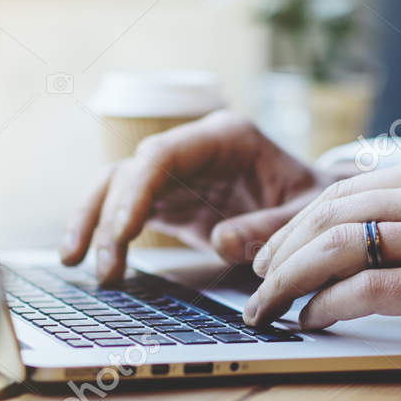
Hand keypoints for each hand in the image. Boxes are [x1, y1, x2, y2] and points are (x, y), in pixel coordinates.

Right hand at [61, 109, 350, 282]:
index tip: (124, 231)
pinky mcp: (174, 200)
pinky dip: (108, 233)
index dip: (137, 191)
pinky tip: (93, 260)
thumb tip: (220, 241)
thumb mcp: (309, 214)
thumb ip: (270, 227)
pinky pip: (129, 210)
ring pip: (118, 186)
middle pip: (132, 170)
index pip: (163, 153)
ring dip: (93, 220)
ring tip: (73, 260)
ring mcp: (180, 174)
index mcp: (227, 137)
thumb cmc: (320, 204)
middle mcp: (195, 148)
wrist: (327, 208)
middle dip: (110, 214)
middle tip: (104, 263)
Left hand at [245, 150, 400, 347]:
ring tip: (266, 306)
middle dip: (279, 251)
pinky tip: (310, 320)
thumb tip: (358, 233)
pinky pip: (365, 290)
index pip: (342, 190)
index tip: (269, 251)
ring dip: (288, 280)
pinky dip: (326, 306)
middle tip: (256, 282)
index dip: (293, 224)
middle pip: (328, 214)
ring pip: (336, 247)